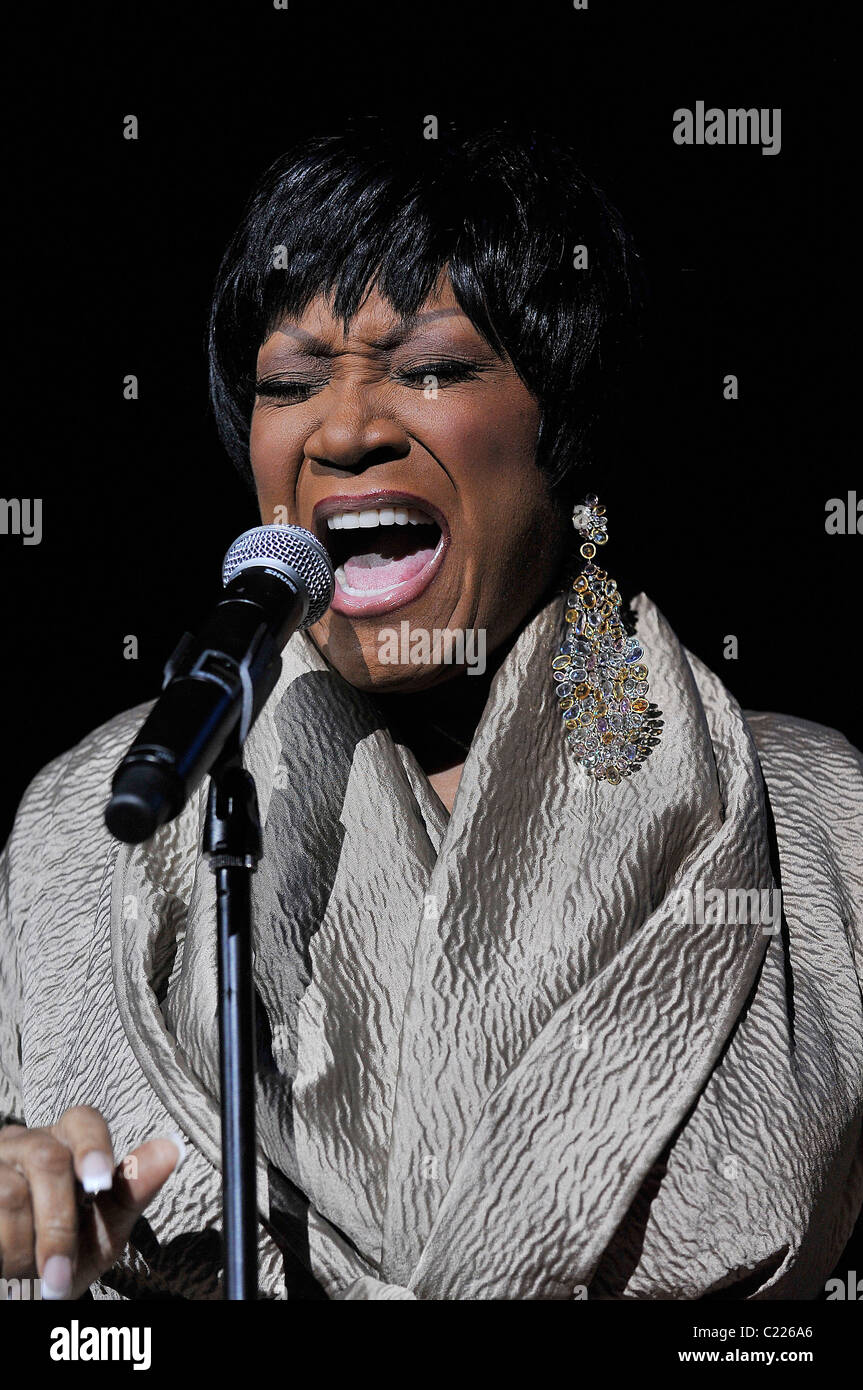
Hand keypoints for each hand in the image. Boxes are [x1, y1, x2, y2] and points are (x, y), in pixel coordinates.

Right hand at [0, 1105, 182, 1298]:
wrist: (20, 1291)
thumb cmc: (64, 1257)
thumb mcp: (103, 1230)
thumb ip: (132, 1191)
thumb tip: (172, 1148)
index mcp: (67, 1145)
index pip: (83, 1120)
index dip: (93, 1146)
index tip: (100, 1183)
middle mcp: (25, 1144)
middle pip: (48, 1160)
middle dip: (57, 1225)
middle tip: (59, 1277)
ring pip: (9, 1191)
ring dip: (23, 1248)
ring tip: (27, 1278)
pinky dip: (0, 1250)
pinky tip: (5, 1269)